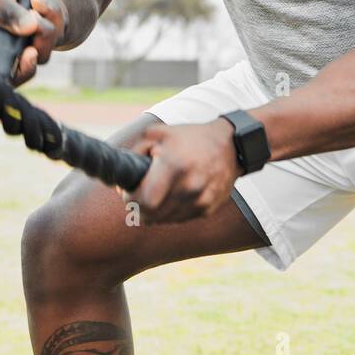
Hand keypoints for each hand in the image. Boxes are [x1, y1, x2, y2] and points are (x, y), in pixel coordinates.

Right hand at [0, 0, 67, 84]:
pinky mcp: (50, 41)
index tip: (28, 53)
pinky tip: (41, 0)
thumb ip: (6, 11)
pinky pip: (58, 29)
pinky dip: (52, 10)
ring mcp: (33, 51)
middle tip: (33, 17)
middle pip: (26, 70)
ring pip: (45, 46)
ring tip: (33, 0)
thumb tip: (29, 28)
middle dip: (35, 41)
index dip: (13, 75)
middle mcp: (11, 57)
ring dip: (43, 17)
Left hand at [125, 118, 240, 224]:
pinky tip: (172, 198)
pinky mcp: (208, 209)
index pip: (145, 201)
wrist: (232, 146)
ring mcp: (201, 200)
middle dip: (138, 208)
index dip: (131, 200)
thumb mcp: (159, 133)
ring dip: (154, 212)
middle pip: (151, 215)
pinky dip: (171, 213)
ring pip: (164, 220)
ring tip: (154, 196)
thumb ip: (135, 151)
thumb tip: (122, 176)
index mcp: (175, 165)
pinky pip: (180, 220)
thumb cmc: (191, 137)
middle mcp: (189, 186)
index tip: (128, 192)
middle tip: (136, 197)